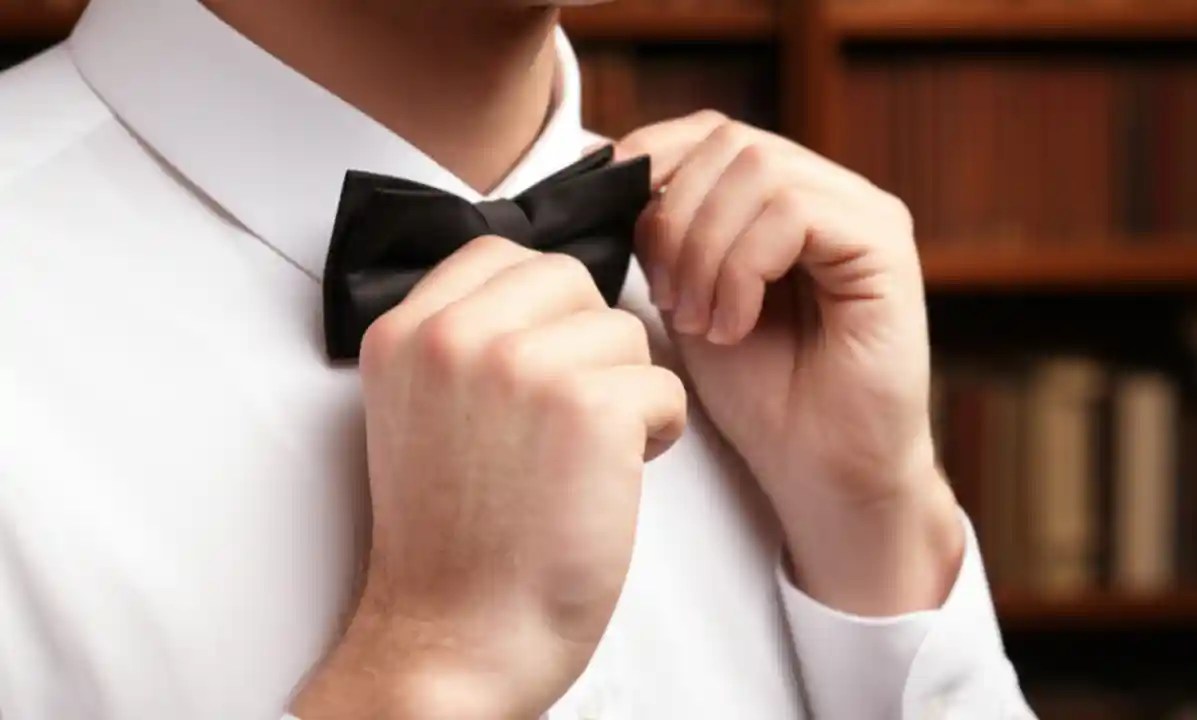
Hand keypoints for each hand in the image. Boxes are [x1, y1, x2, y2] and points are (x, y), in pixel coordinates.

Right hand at [291, 236, 686, 719]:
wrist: (456, 638)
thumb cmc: (452, 542)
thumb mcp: (420, 413)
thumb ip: (463, 342)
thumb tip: (553, 297)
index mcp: (404, 333)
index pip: (500, 254)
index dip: (544, 309)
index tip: (546, 367)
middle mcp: (453, 336)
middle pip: (571, 281)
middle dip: (588, 343)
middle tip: (574, 413)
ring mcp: (519, 366)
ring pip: (624, 332)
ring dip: (626, 391)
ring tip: (592, 455)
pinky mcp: (586, 407)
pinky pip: (665, 386)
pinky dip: (659, 434)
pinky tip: (618, 478)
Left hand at [616, 111, 962, 615]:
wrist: (822, 475)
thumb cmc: (762, 398)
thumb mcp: (690, 298)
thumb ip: (668, 234)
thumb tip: (609, 168)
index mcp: (786, 199)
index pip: (711, 132)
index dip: (651, 161)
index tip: (615, 226)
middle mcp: (832, 193)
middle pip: (729, 142)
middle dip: (674, 218)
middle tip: (670, 300)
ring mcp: (864, 214)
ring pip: (759, 170)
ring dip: (706, 250)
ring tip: (702, 321)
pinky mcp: (885, 246)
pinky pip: (795, 212)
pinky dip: (744, 268)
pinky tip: (736, 326)